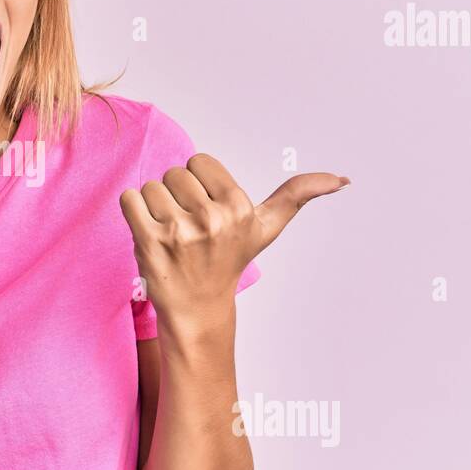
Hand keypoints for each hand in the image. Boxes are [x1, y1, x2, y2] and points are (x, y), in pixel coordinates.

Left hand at [120, 154, 348, 323]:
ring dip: (154, 206)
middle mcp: (212, 219)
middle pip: (173, 172)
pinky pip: (129, 199)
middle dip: (176, 195)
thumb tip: (340, 179)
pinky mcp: (149, 242)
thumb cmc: (228, 261)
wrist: (197, 308)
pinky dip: (132, 211)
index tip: (207, 210)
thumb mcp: (266, 228)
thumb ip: (297, 196)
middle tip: (187, 226)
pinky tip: (149, 233)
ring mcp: (180, 232)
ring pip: (151, 186)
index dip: (198, 183)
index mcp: (239, 208)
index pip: (199, 161)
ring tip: (170, 233)